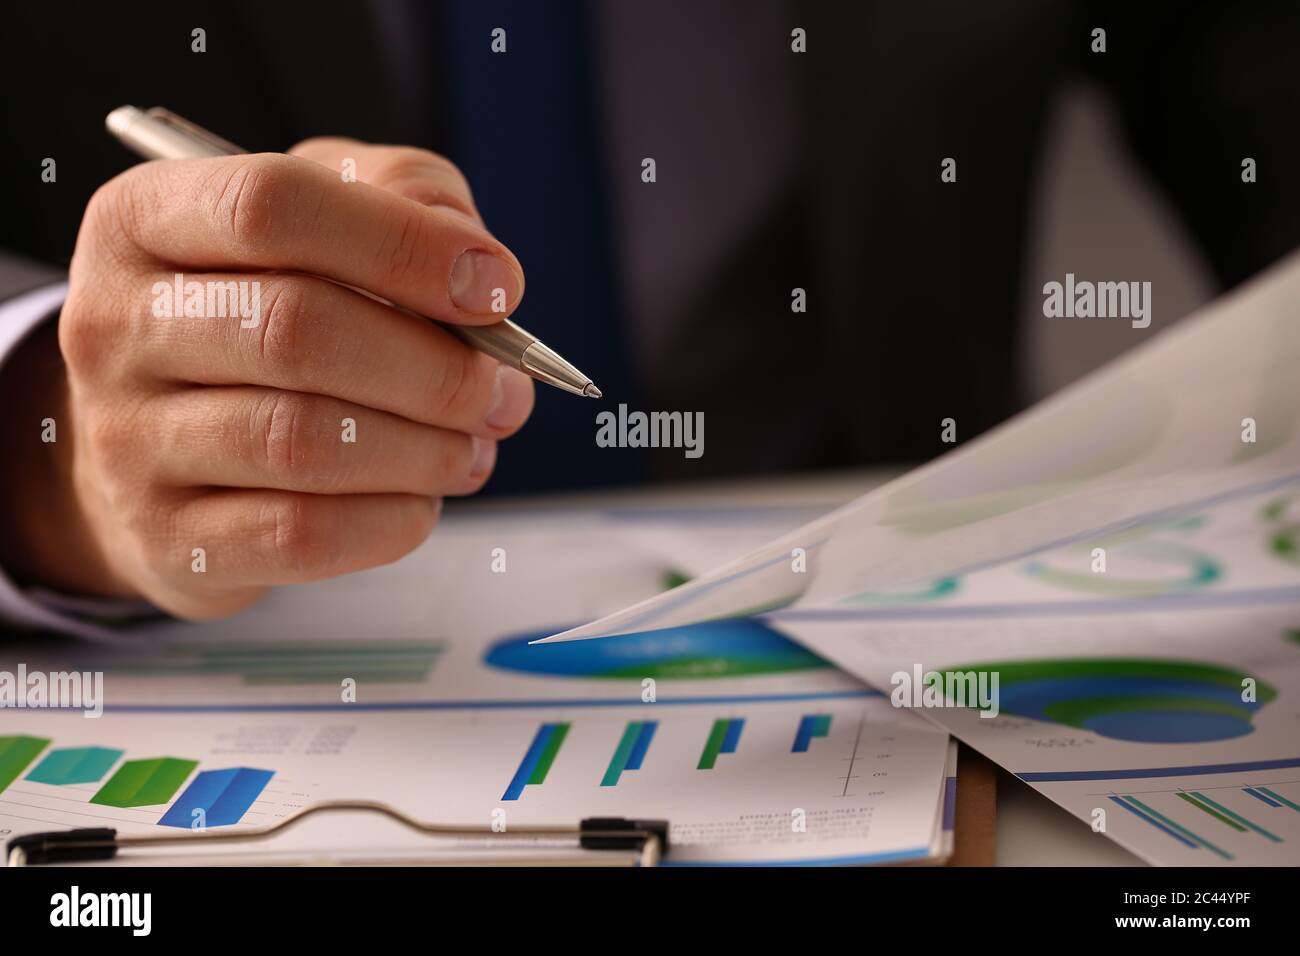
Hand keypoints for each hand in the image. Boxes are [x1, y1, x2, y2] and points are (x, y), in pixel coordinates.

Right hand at [10, 140, 533, 619]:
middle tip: (505, 389)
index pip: (272, 205)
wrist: (161, 446)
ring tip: (473, 445)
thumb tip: (477, 262)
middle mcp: (114, 326)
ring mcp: (128, 441)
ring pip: (305, 442)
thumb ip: (402, 197)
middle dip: (437, 367)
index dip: (403, 244)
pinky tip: (421, 497)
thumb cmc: (263, 311)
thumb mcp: (323, 219)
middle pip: (297, 330)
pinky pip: (301, 534)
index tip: (496, 287)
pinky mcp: (167, 539)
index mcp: (144, 220)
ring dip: (426, 448)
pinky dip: (394, 518)